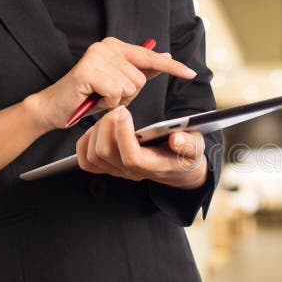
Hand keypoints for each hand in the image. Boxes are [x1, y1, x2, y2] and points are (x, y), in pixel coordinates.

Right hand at [23, 37, 196, 132]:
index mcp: (115, 46)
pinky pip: (116, 93)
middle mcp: (106, 47)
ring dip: (117, 100)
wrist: (56, 107)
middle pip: (141, 78)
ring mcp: (97, 57)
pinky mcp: (88, 71)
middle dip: (128, 94)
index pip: (150, 56)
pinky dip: (107, 103)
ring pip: (130, 87)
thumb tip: (165, 58)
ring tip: (99, 96)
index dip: (172, 67)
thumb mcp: (120, 83)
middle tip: (107, 95)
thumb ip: (141, 71)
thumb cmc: (88, 96)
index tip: (190, 73)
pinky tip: (94, 99)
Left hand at [75, 105, 207, 188]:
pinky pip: (87, 161)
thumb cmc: (186, 154)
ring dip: (97, 131)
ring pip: (94, 156)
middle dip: (107, 126)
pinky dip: (85, 143)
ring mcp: (119, 171)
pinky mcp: (109, 167)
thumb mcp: (196, 146)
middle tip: (118, 109)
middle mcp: (132, 171)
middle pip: (106, 154)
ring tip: (111, 116)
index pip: (131, 157)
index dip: (123, 135)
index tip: (125, 112)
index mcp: (154, 166)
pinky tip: (97, 129)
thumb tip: (176, 139)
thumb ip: (189, 143)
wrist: (179, 167)